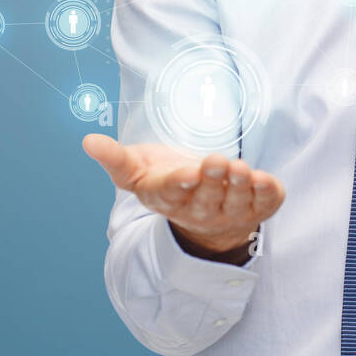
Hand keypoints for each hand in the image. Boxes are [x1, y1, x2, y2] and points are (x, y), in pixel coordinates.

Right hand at [83, 135, 284, 262]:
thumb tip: (88, 141)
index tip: (186, 174)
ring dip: (241, 186)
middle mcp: (200, 209)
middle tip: (218, 161)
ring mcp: (230, 211)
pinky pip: (265, 204)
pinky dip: (267, 193)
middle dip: (213, 181)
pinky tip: (266, 180)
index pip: (173, 193)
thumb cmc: (168, 182)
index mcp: (169, 197)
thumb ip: (115, 158)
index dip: (180, 184)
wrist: (204, 214)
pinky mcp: (257, 208)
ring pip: (237, 202)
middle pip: (207, 198)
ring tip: (241, 169)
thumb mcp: (138, 170)